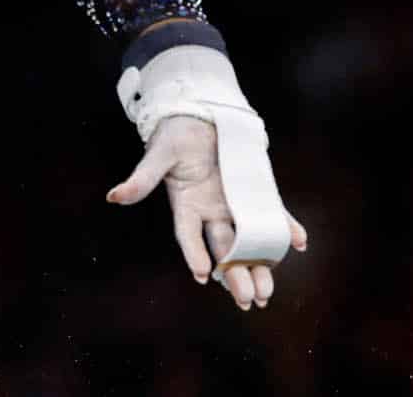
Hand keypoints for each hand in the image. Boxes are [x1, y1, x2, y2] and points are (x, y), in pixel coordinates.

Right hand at [106, 114, 308, 309]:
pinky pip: (273, 211)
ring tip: (267, 290)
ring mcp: (234, 202)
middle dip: (236, 273)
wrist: (200, 113)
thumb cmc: (174, 134)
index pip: (189, 234)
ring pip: (249, 237)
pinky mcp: (254, 190)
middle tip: (249, 300)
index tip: (202, 275)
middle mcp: (211, 209)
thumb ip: (141, 180)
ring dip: (260, 261)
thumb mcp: (158, 154)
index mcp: (186, 203)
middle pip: (224, 246)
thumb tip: (114, 197)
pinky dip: (286, 226)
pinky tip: (298, 242)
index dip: (195, 254)